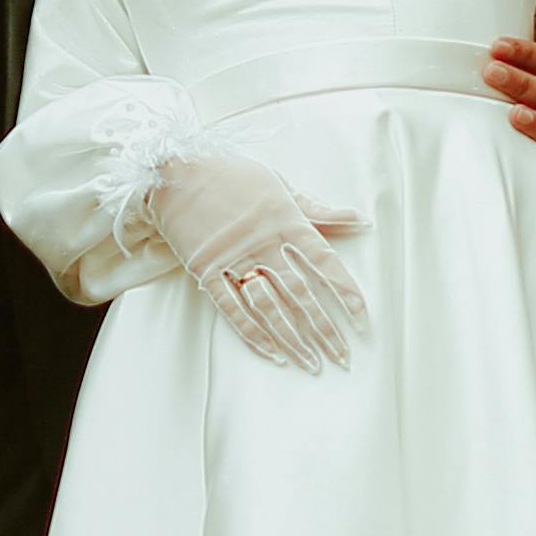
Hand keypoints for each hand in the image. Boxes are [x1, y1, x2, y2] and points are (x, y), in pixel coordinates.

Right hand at [145, 148, 367, 373]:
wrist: (174, 172)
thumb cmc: (232, 175)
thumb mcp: (279, 184)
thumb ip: (318, 209)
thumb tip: (360, 219)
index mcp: (286, 220)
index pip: (325, 263)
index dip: (345, 293)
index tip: (361, 321)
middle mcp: (263, 244)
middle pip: (300, 294)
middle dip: (323, 329)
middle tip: (341, 358)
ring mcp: (233, 259)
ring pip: (269, 307)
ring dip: (291, 338)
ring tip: (310, 363)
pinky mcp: (206, 271)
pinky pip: (231, 308)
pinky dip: (252, 332)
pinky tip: (271, 352)